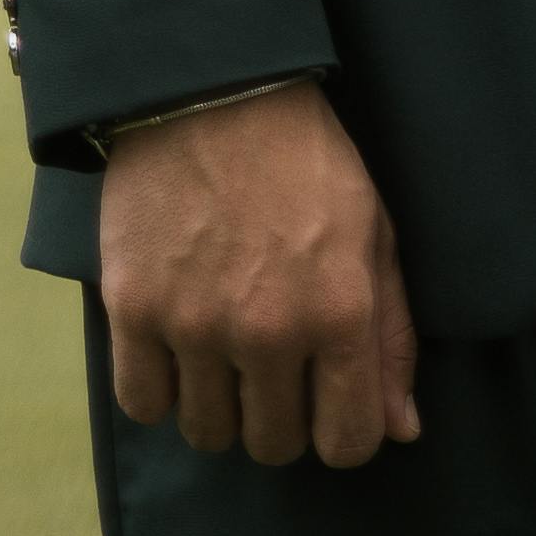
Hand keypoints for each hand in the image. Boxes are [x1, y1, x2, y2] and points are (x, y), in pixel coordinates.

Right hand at [97, 83, 421, 469]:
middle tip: (275, 366)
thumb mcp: (374, 231)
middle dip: (281, 418)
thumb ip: (391, 334)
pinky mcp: (133, 311)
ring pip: (209, 434)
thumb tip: (402, 430)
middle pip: (274, 445)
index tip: (330, 408)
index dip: (343, 434)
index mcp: (339, 310)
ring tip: (225, 352)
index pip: (348, 441)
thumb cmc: (307, 159)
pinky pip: (144, 405)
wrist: (215, 90)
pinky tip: (177, 348)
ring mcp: (195, 325)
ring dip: (221, 407)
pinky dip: (161, 390)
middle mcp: (268, 330)